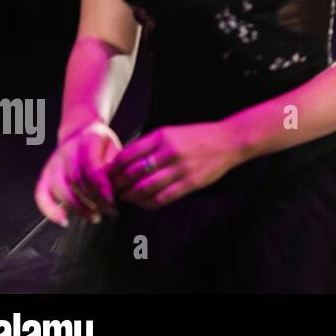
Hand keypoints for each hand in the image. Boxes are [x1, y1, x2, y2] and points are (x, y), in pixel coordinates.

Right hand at [34, 122, 122, 225]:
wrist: (81, 131)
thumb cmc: (103, 145)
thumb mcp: (115, 148)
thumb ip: (115, 167)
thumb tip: (116, 191)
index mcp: (88, 139)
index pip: (91, 168)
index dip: (101, 187)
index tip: (112, 201)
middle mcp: (66, 150)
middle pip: (75, 181)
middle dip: (94, 201)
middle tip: (110, 212)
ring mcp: (53, 162)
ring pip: (60, 189)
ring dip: (77, 208)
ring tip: (96, 217)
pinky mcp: (45, 174)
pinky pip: (41, 194)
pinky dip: (49, 209)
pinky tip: (64, 220)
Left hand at [107, 122, 242, 208]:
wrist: (228, 141)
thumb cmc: (197, 137)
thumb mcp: (172, 132)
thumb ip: (150, 146)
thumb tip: (124, 163)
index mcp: (162, 136)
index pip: (127, 155)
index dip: (113, 169)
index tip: (107, 176)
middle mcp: (170, 151)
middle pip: (133, 173)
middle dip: (118, 185)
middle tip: (111, 190)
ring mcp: (181, 168)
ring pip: (145, 188)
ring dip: (130, 196)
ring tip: (124, 198)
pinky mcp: (190, 183)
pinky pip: (162, 197)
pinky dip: (148, 202)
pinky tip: (142, 203)